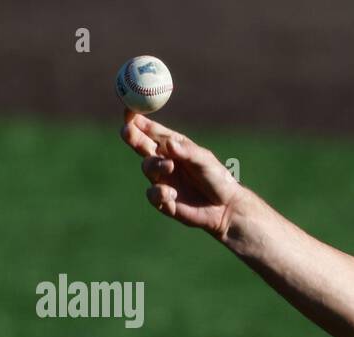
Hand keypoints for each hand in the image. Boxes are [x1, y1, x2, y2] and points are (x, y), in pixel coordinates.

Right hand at [118, 109, 243, 239]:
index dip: (138, 121)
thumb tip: (169, 144)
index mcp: (173, 146)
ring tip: (170, 166)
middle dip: (132, 136)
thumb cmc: (217, 178)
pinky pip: (152, 194)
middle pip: (141, 145)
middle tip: (127, 130)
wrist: (226, 207)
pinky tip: (172, 193)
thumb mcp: (205, 161)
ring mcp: (162, 180)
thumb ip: (187, 152)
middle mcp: (164, 160)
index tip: (129, 112)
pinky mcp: (164, 201)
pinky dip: (159, 192)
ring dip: (155, 165)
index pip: (151, 130)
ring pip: (146, 167)